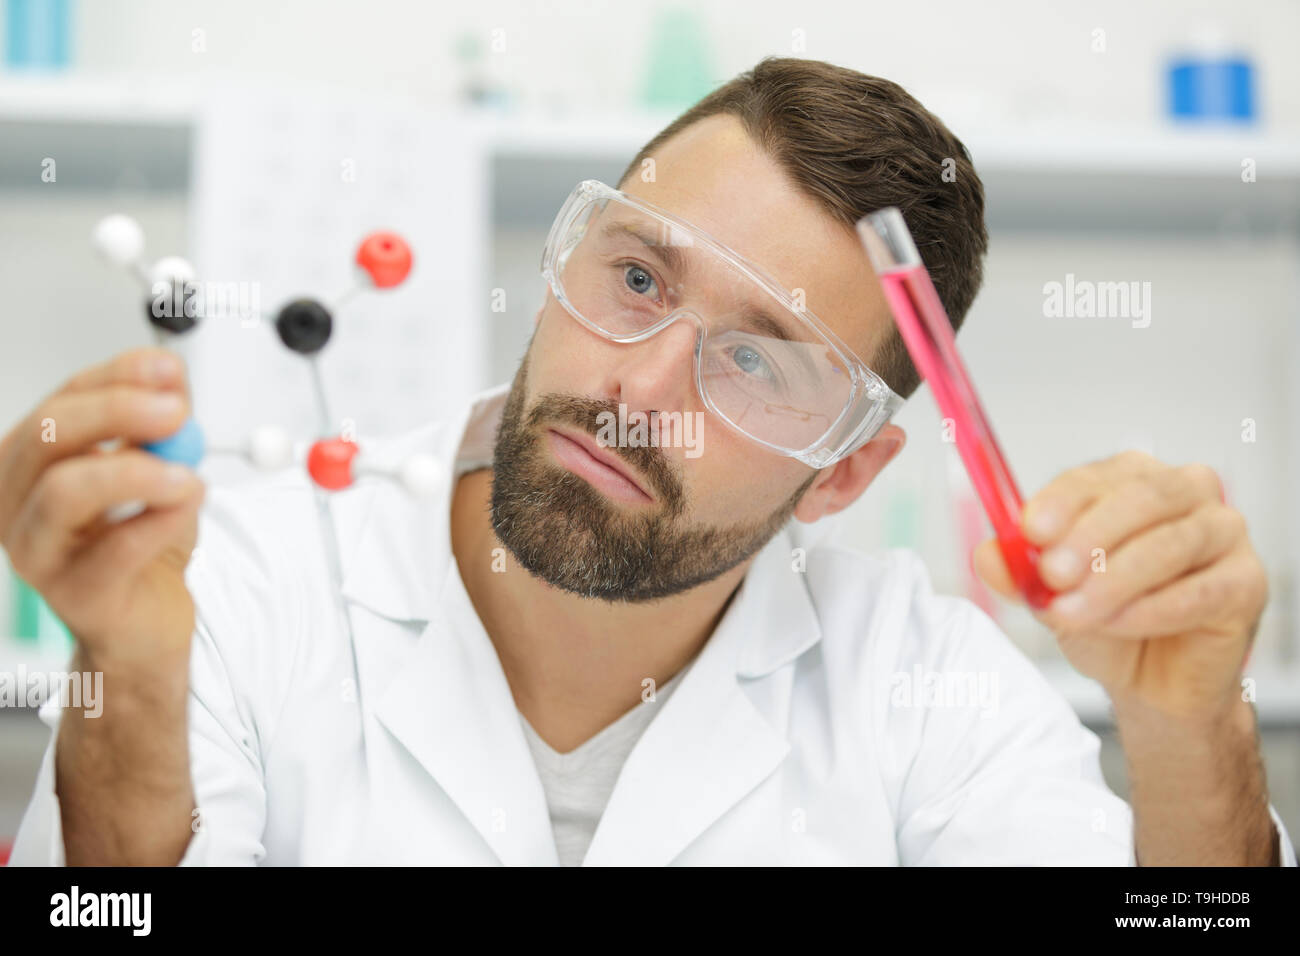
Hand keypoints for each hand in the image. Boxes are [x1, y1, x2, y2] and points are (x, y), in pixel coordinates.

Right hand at [0, 348, 204, 669]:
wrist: (148, 620)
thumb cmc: (142, 544)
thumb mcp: (159, 470)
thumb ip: (163, 424)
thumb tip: (169, 374)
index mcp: (33, 461)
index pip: (62, 401)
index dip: (115, 378)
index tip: (167, 369)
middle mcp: (19, 501)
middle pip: (49, 437)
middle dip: (117, 413)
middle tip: (176, 412)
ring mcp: (37, 550)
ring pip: (65, 492)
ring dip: (135, 472)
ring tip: (187, 476)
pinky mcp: (74, 595)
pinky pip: (112, 550)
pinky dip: (158, 521)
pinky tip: (186, 508)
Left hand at [973, 450, 1267, 721]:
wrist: (1150, 679)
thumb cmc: (1106, 619)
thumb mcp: (1049, 595)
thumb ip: (1019, 571)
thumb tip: (989, 555)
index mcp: (1132, 479)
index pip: (1096, 476)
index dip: (1061, 501)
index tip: (1030, 530)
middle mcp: (1185, 493)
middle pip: (1142, 498)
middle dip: (1090, 536)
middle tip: (1052, 573)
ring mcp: (1224, 534)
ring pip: (1170, 544)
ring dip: (1113, 579)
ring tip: (1072, 611)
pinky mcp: (1246, 582)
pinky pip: (1199, 591)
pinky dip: (1150, 609)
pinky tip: (1117, 623)